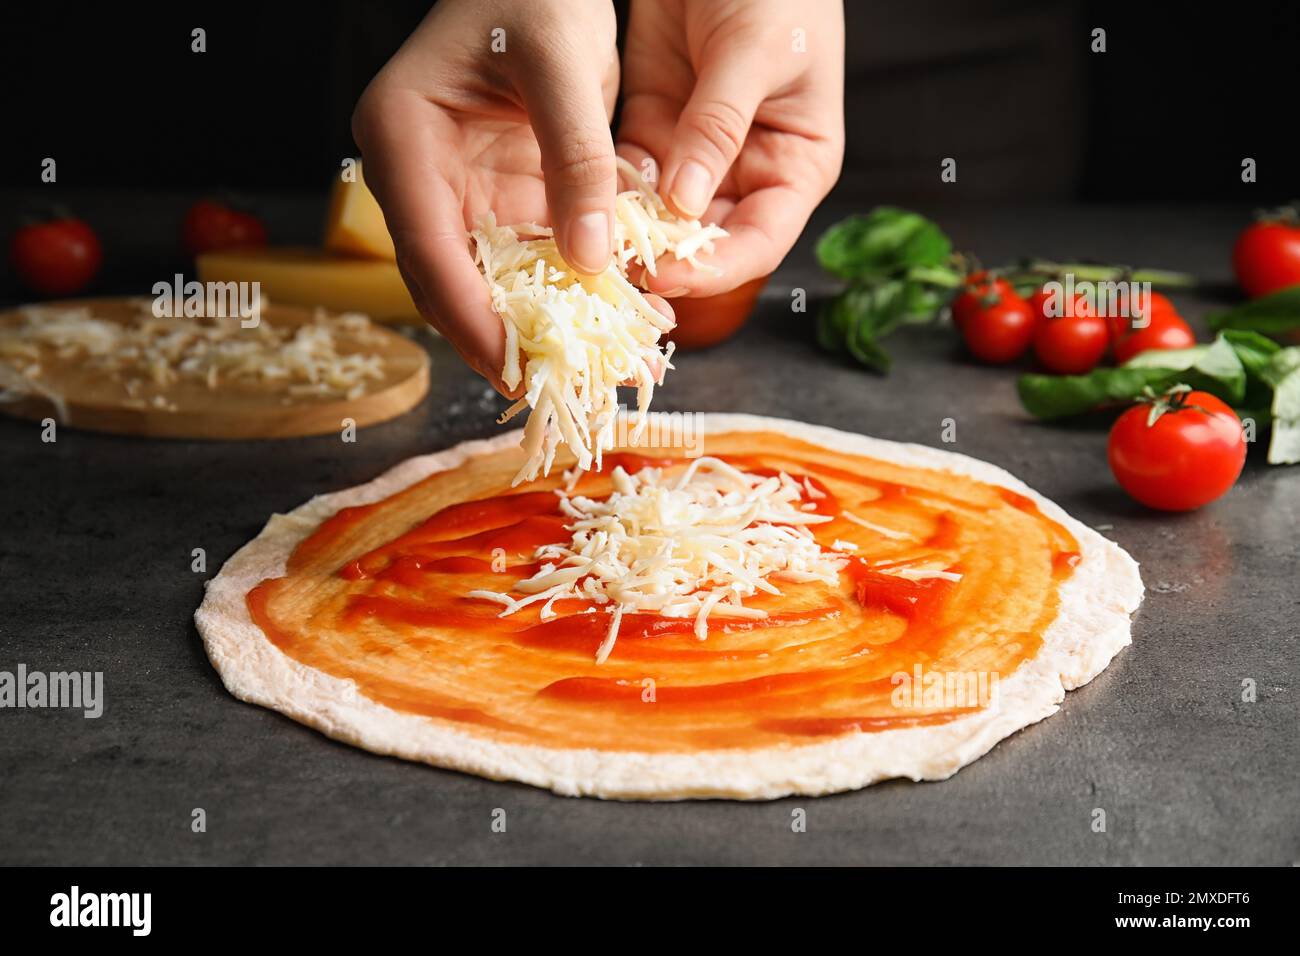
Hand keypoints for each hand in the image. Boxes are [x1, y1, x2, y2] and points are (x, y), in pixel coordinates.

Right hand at [352, 0, 644, 391]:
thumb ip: (576, 156)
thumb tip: (592, 258)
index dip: (466, 314)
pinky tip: (622, 316)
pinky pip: (532, 260)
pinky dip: (573, 291)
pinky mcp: (503, 199)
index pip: (426, 247)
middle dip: (506, 338)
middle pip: (452, 280)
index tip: (509, 366)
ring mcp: (461, 192)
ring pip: (495, 282)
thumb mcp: (560, 60)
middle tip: (562, 386)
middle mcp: (422, 175)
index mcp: (403, 136)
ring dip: (548, 326)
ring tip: (611, 363)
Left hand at [617, 0, 844, 297]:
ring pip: (661, 215)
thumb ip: (718, 124)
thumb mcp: (753, 50)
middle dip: (664, 258)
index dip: (716, 266)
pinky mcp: (654, 127)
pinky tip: (579, 202)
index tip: (669, 276)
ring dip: (628, 232)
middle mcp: (747, 170)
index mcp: (796, 165)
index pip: (760, 240)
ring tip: (590, 247)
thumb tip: (686, 199)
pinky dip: (607, 192)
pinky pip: (628, 175)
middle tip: (614, 272)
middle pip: (705, 239)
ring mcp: (697, 153)